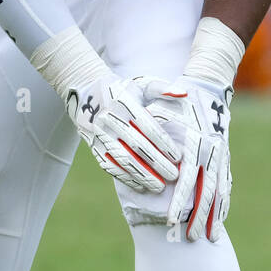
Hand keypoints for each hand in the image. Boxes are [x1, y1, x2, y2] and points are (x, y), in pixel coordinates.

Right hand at [67, 74, 181, 194]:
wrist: (87, 94)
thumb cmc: (124, 90)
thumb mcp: (141, 84)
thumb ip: (162, 88)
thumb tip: (183, 94)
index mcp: (125, 103)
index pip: (147, 126)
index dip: (163, 143)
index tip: (178, 157)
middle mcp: (110, 119)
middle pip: (136, 145)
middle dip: (156, 163)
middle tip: (174, 176)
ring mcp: (100, 135)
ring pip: (123, 159)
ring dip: (142, 175)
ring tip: (160, 186)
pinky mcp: (94, 147)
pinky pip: (110, 166)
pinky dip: (126, 177)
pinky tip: (141, 186)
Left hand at [148, 80, 232, 241]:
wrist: (207, 88)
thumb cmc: (177, 100)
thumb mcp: (159, 109)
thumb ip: (149, 129)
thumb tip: (131, 145)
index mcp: (194, 143)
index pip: (186, 178)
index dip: (179, 201)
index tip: (171, 220)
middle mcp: (210, 152)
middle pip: (206, 191)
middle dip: (199, 216)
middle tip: (191, 239)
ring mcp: (220, 155)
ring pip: (219, 191)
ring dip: (215, 216)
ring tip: (211, 238)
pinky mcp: (225, 156)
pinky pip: (225, 184)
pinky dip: (223, 203)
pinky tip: (220, 220)